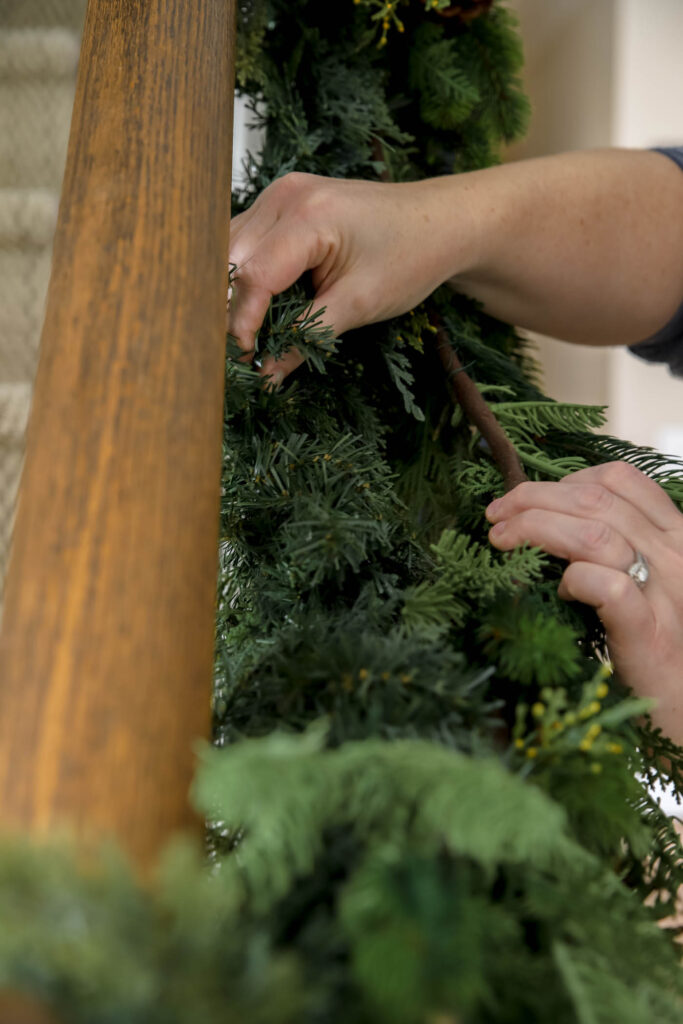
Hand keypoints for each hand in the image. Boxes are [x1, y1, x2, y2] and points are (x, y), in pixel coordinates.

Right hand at [227, 171, 473, 382]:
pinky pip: (247, 239)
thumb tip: (267, 374)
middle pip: (231, 259)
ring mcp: (282, 193)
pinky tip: (258, 304)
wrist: (441, 222)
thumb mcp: (359, 304)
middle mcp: (286, 195)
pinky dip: (246, 273)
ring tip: (247, 333)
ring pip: (231, 248)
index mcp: (309, 216)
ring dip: (233, 291)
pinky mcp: (283, 202)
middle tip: (240, 353)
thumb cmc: (411, 256)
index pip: (252, 276)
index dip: (242, 323)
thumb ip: (308, 337)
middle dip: (230, 308)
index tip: (245, 359)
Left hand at [485, 461, 682, 743]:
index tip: (526, 498)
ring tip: (501, 539)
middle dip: (532, 498)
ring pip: (593, 532)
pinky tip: (558, 590)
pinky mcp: (651, 636)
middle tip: (495, 514)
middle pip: (595, 499)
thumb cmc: (673, 656)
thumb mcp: (659, 589)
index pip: (620, 481)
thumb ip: (626, 555)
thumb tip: (559, 532)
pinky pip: (605, 585)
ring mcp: (666, 594)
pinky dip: (572, 578)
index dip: (564, 481)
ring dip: (535, 526)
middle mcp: (677, 556)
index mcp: (679, 539)